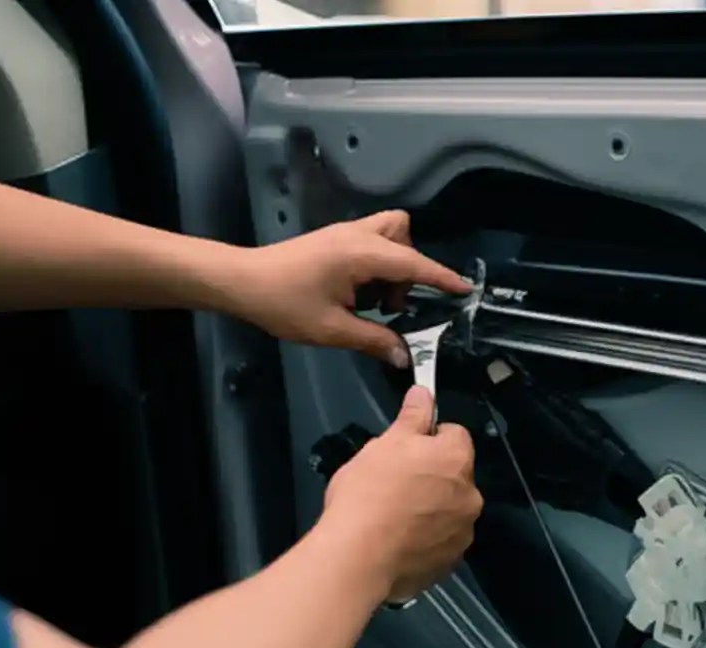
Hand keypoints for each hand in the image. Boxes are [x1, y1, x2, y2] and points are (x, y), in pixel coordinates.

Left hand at [228, 210, 469, 367]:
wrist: (240, 281)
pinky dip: (378, 262)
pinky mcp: (334, 239)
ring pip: (390, 233)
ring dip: (395, 262)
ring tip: (377, 298)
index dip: (443, 277)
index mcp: (361, 254)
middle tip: (393, 303)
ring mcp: (345, 233)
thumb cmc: (283, 304)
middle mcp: (358, 235)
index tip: (465, 289)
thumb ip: (374, 340)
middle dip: (411, 268)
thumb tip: (404, 355)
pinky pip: (373, 241)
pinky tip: (360, 291)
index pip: (414, 264)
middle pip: (405, 236)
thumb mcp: (332, 330)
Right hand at [322, 386, 481, 601]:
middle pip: (454, 475)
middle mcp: (471, 495)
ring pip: (449, 510)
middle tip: (394, 484)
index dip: (428, 438)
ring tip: (393, 518)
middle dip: (432, 476)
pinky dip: (425, 540)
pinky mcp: (450, 563)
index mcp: (457, 459)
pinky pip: (440, 542)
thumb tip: (424, 393)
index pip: (454, 434)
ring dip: (432, 509)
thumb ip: (412, 417)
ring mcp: (463, 533)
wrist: (358, 558)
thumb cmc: (369, 491)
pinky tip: (397, 542)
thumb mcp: (386, 444)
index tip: (404, 450)